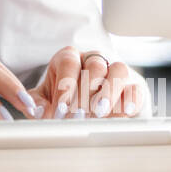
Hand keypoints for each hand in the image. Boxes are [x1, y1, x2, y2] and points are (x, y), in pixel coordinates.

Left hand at [27, 46, 150, 118]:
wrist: (82, 108)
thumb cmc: (59, 101)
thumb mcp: (42, 99)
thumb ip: (34, 103)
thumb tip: (35, 110)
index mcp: (68, 57)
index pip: (69, 63)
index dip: (65, 85)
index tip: (60, 108)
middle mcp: (93, 59)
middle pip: (95, 66)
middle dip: (86, 92)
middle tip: (78, 114)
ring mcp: (114, 71)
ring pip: (119, 70)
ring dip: (110, 92)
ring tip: (99, 113)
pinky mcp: (132, 87)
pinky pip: (136, 89)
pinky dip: (132, 100)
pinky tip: (123, 113)